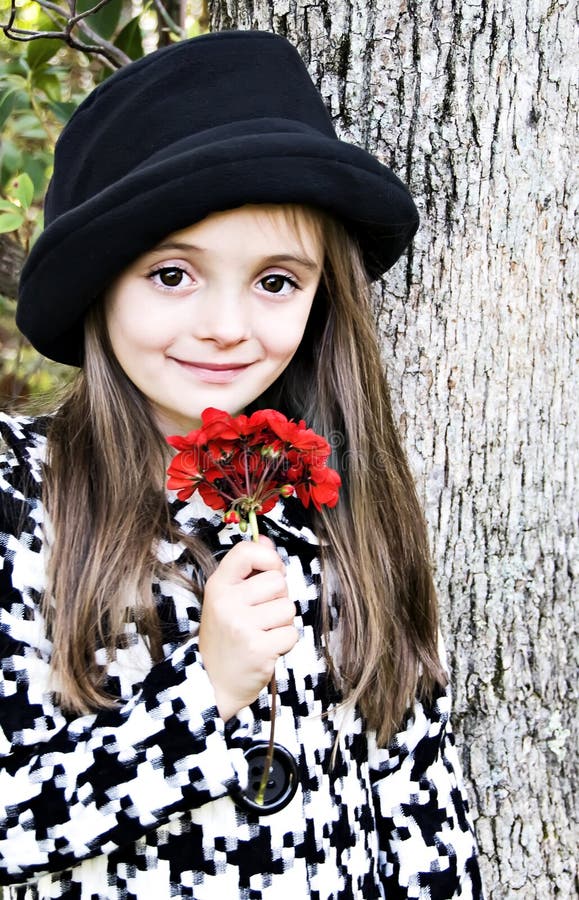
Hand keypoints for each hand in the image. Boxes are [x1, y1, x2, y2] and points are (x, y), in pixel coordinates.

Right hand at [199, 536, 297, 721]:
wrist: (213, 683)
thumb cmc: (225, 636)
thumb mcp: (225, 599)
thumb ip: (246, 569)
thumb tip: (266, 540)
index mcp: (218, 586)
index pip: (247, 551)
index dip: (269, 558)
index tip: (270, 572)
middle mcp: (227, 603)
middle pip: (278, 581)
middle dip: (278, 598)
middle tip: (260, 616)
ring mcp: (242, 626)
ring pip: (288, 608)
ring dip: (282, 622)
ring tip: (262, 633)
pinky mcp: (259, 648)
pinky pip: (291, 633)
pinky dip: (284, 643)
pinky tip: (267, 648)